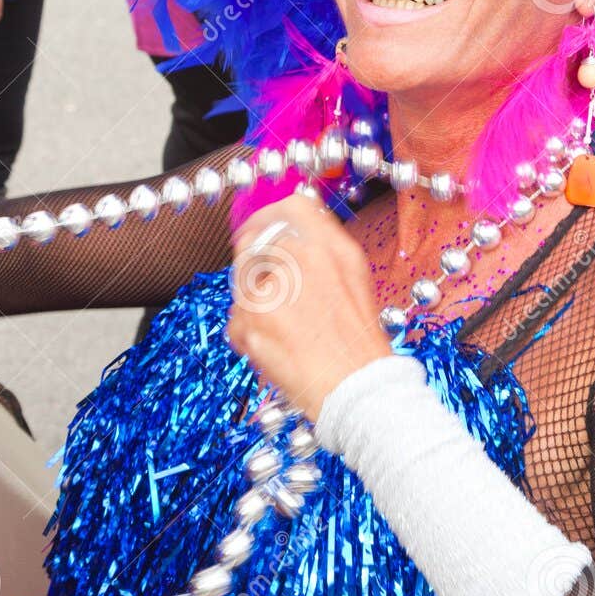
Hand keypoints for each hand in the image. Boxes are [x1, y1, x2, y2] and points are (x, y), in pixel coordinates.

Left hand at [228, 193, 391, 423]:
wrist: (358, 389)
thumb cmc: (359, 343)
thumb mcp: (354, 280)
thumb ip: (320, 252)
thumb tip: (287, 238)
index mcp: (332, 246)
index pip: (291, 207)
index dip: (270, 218)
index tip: (259, 231)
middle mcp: (303, 257)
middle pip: (255, 245)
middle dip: (254, 272)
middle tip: (267, 298)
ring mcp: (274, 286)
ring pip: (242, 286)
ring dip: (253, 309)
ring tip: (284, 333)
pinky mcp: (253, 318)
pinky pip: (235, 320)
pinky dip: (248, 337)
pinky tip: (277, 350)